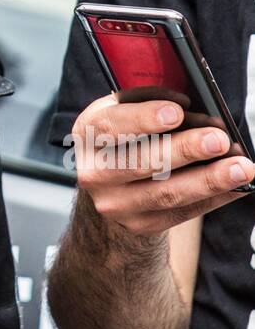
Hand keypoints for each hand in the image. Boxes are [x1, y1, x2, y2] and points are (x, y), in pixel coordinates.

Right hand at [70, 94, 253, 235]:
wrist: (110, 187)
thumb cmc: (124, 139)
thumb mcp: (122, 112)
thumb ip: (148, 102)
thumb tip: (189, 107)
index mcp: (88, 135)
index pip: (111, 126)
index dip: (143, 119)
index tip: (177, 113)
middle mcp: (96, 172)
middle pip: (143, 162)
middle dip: (186, 150)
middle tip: (220, 140)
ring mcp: (116, 204)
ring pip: (167, 193)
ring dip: (209, 180)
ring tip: (241, 167)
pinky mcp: (140, 225)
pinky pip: (182, 213)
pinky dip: (213, 198)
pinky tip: (236, 186)